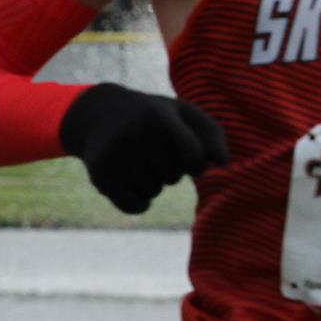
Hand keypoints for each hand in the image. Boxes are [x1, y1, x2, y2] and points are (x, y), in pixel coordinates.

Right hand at [60, 83, 227, 213]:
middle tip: (152, 152)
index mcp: (157, 117)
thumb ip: (212, 136)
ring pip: (151, 192)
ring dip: (151, 183)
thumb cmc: (153, 117)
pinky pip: (132, 206)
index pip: (193, 160)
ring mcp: (113, 156)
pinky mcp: (99, 175)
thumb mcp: (184, 115)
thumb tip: (222, 164)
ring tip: (139, 164)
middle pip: (172, 177)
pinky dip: (139, 203)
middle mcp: (132, 135)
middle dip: (168, 170)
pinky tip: (133, 187)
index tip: (183, 151)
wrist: (98, 114)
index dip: (194, 162)